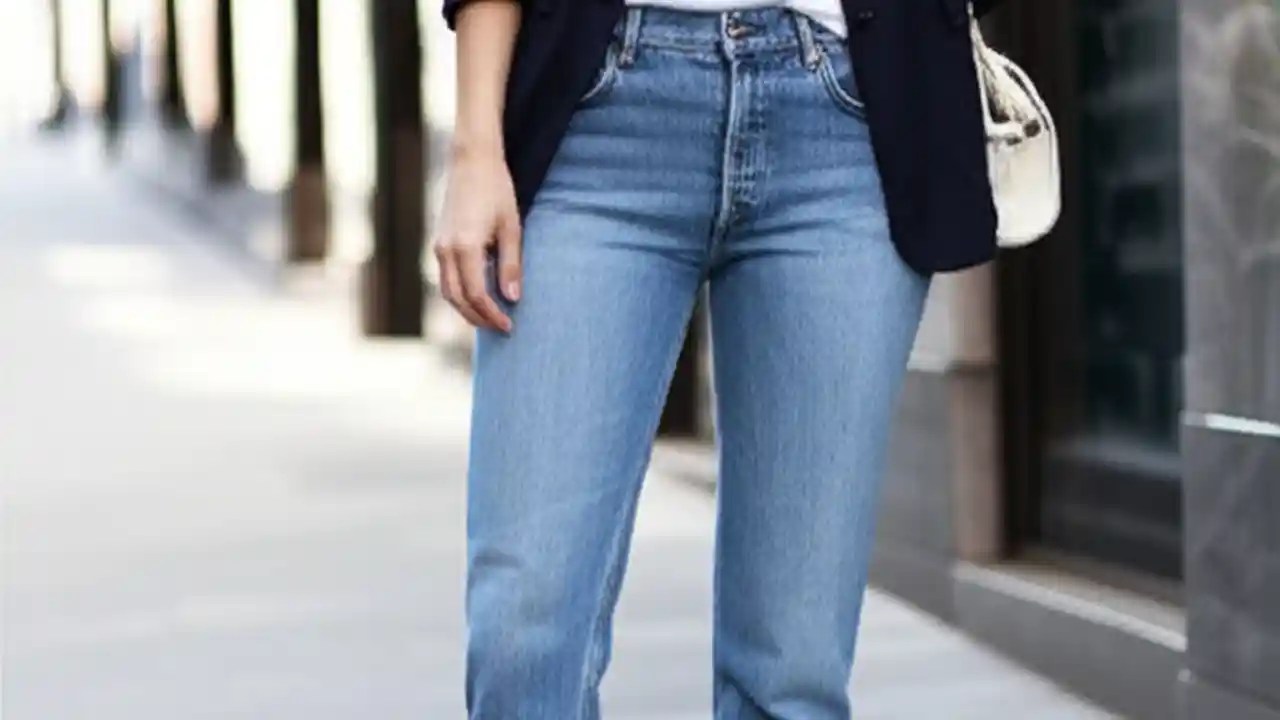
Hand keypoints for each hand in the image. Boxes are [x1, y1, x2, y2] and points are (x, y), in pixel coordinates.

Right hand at [432, 146, 520, 333]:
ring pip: (448, 291)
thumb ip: (511, 265)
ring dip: (467, 309)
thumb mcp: (512, 228)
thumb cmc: (496, 191)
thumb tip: (513, 298)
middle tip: (501, 328)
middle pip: (457, 300)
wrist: (471, 162)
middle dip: (478, 318)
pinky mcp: (439, 243)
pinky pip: (446, 278)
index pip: (476, 295)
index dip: (492, 315)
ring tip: (490, 318)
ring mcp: (438, 247)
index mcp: (464, 248)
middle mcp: (445, 251)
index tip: (509, 326)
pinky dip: (460, 294)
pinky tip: (479, 297)